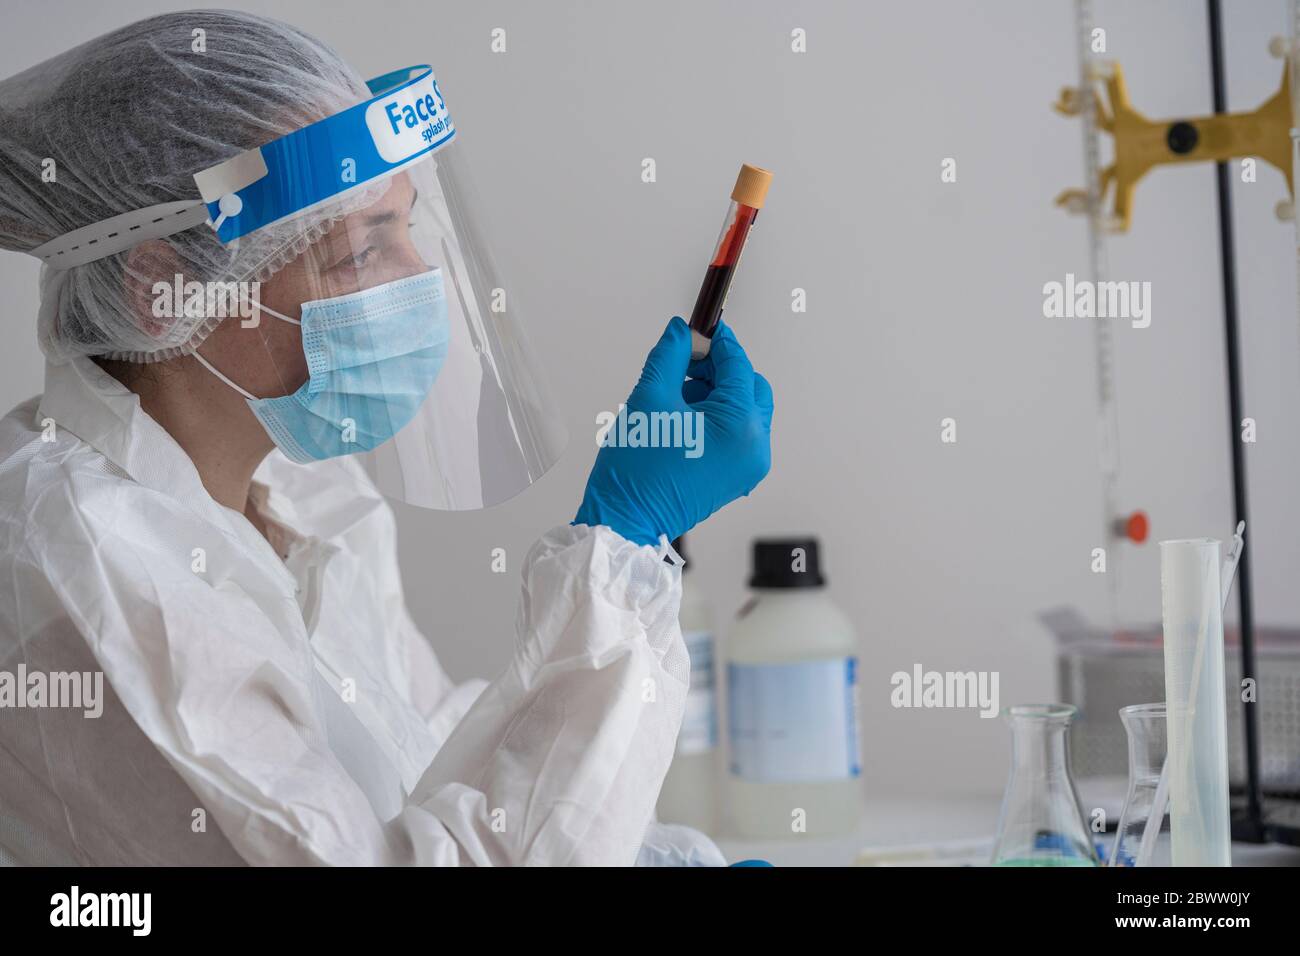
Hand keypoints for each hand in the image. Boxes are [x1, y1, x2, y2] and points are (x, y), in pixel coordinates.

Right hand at [574, 316, 772, 545]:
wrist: (627, 521)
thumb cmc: (636, 470)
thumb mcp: (650, 397)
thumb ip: (671, 355)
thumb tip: (682, 331)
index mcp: (740, 426)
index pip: (738, 366)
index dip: (717, 343)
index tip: (697, 332)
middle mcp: (755, 448)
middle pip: (750, 387)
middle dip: (719, 370)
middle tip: (685, 365)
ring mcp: (749, 466)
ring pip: (745, 411)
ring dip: (717, 394)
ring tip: (677, 396)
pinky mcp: (737, 478)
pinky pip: (738, 435)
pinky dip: (718, 419)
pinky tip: (683, 418)